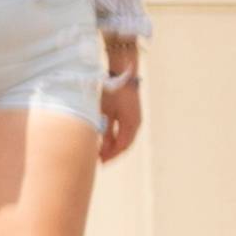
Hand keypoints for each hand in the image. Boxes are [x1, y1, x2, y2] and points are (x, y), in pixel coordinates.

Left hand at [99, 48, 142, 163]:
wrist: (122, 73)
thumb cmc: (111, 91)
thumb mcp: (104, 110)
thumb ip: (103, 128)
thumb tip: (101, 145)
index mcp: (131, 124)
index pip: (122, 146)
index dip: (111, 155)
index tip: (101, 162)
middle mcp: (135, 123)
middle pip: (124, 144)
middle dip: (112, 153)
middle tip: (100, 160)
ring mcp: (134, 118)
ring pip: (124, 137)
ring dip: (113, 145)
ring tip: (101, 151)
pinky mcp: (131, 114)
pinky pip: (124, 129)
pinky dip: (115, 136)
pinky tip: (105, 138)